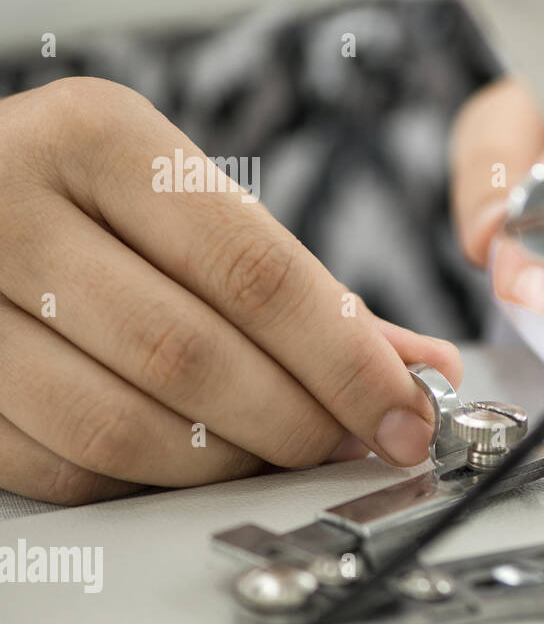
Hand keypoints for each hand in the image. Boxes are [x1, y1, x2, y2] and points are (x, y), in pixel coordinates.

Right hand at [0, 77, 460, 503]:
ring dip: (223, 463)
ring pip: (119, 428)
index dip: (345, 361)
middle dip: (297, 422)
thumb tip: (423, 366)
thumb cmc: (88, 203)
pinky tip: (186, 461)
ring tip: (272, 451)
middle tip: (350, 444)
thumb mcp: (188, 206)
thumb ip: (304, 288)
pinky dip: (143, 485)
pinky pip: (59, 471)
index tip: (407, 414)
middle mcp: (6, 202)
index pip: (255, 270)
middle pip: (191, 355)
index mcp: (99, 138)